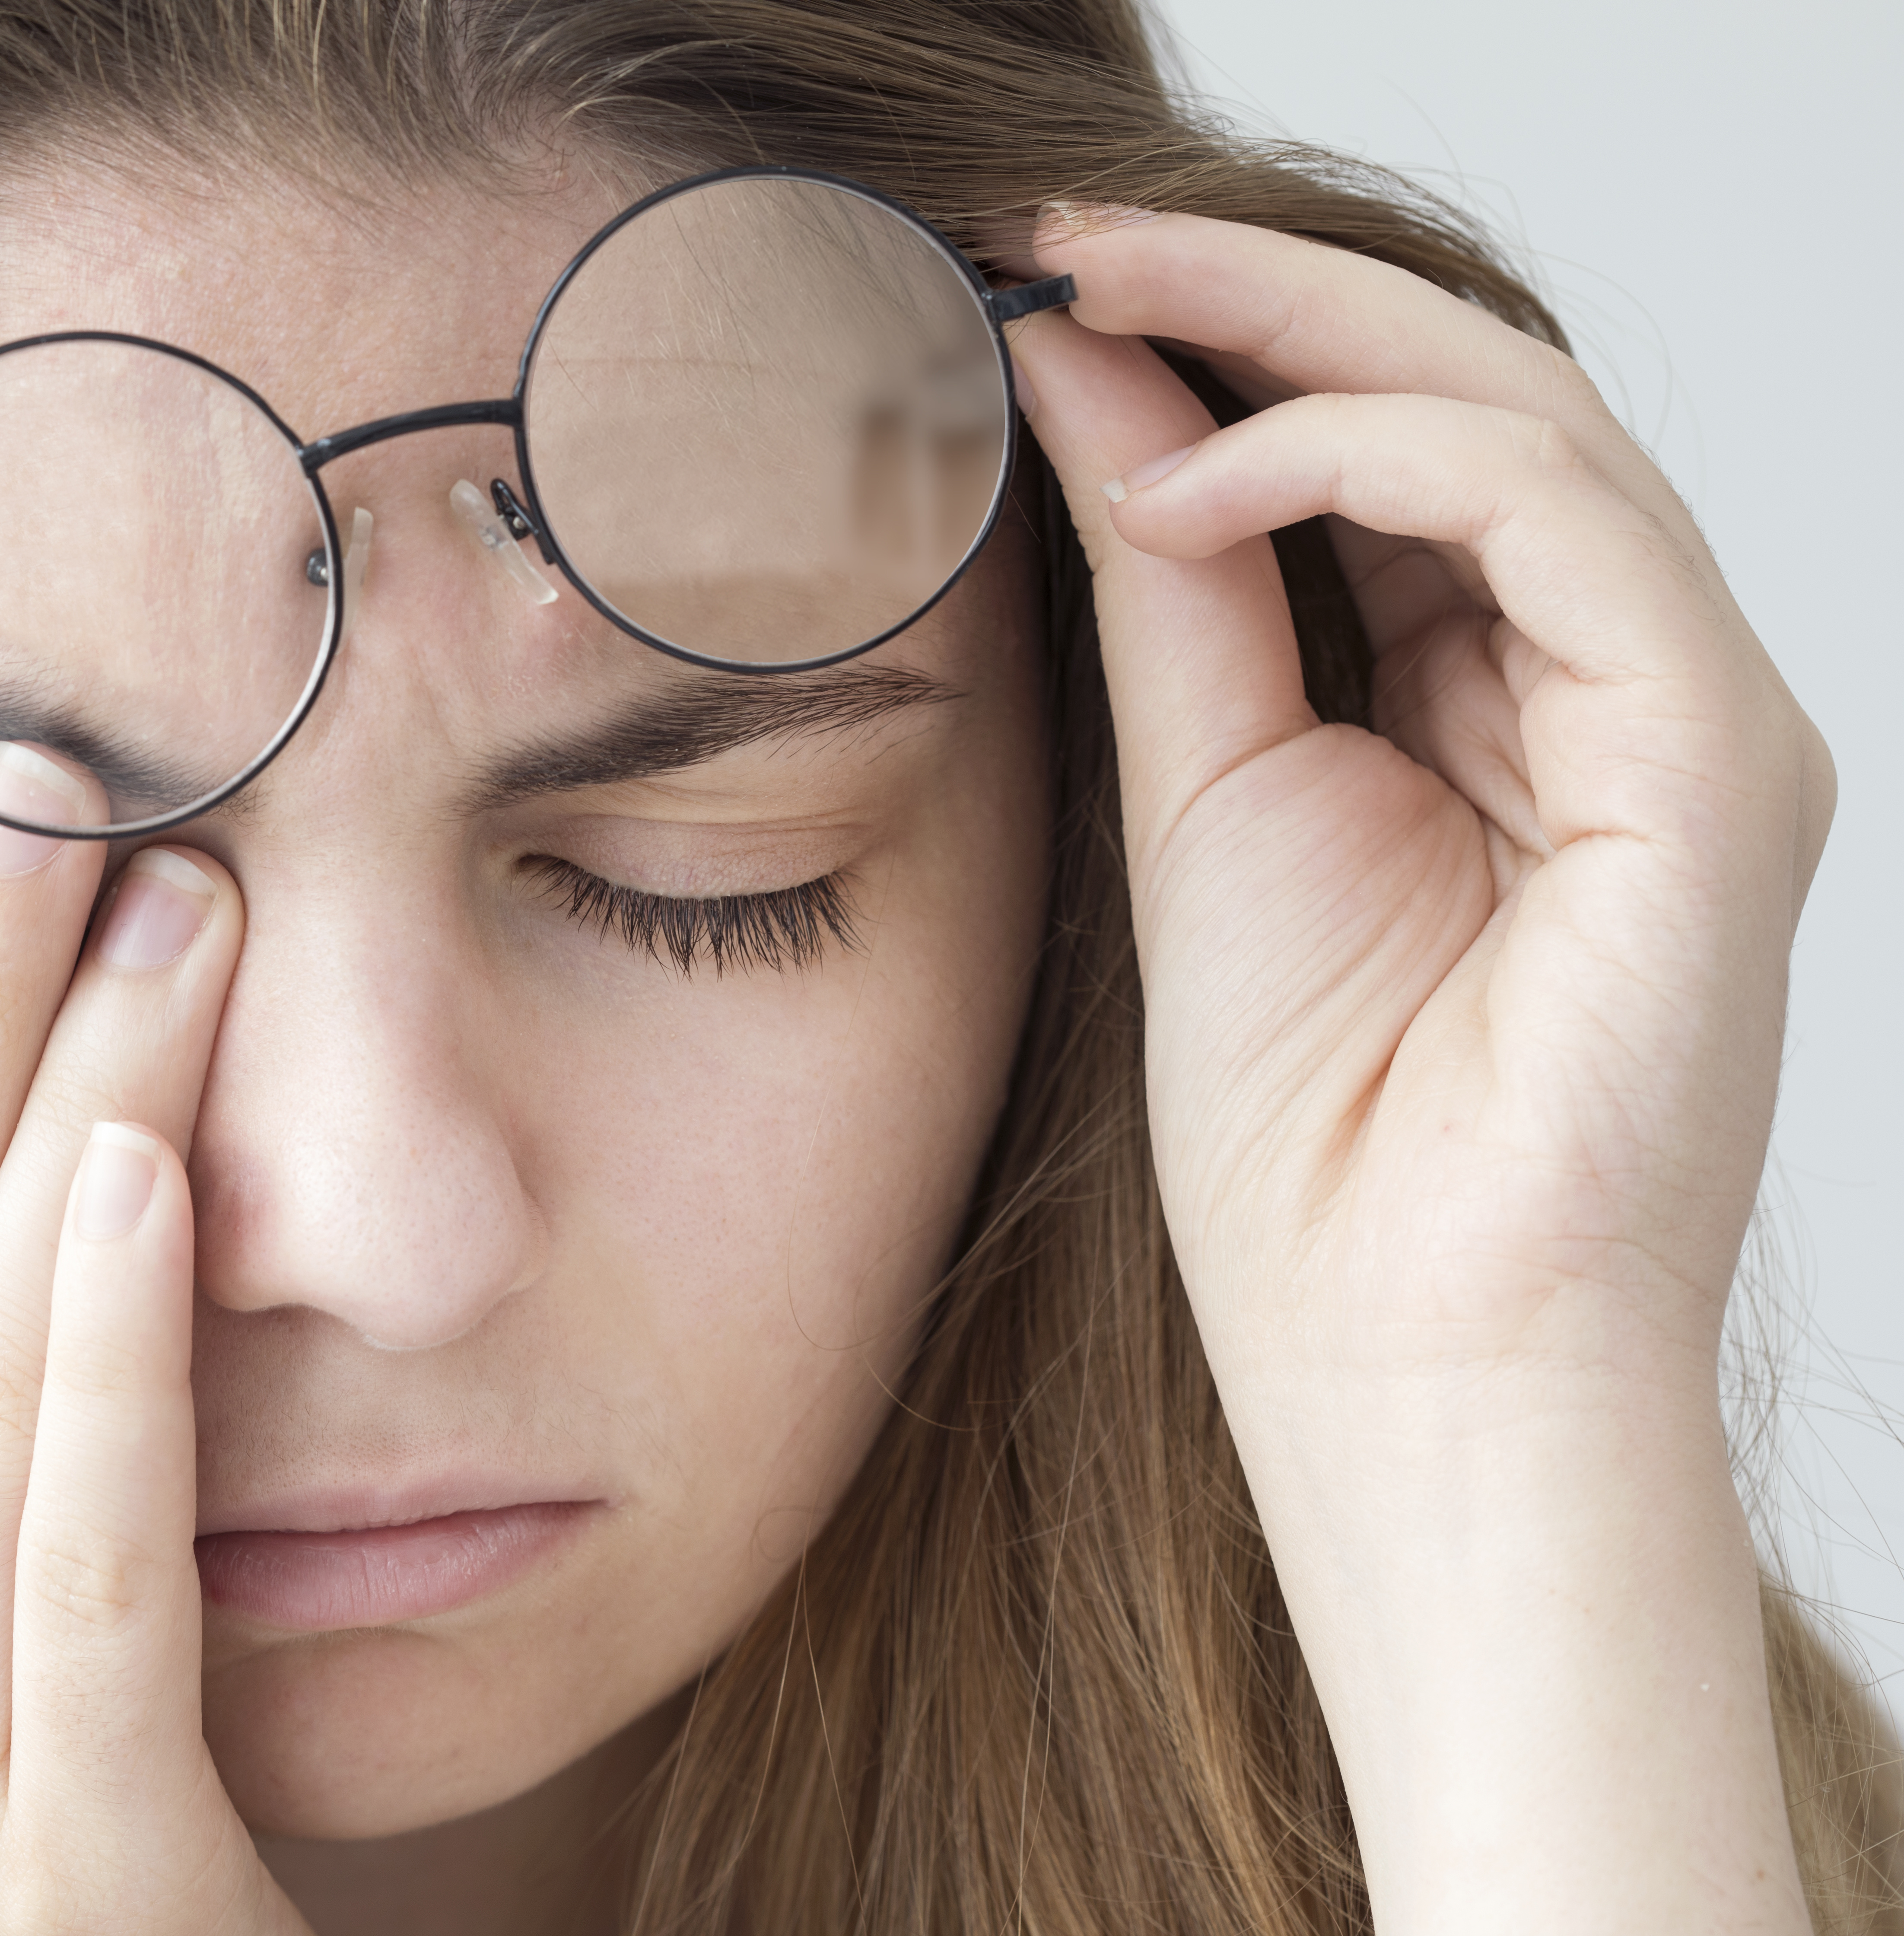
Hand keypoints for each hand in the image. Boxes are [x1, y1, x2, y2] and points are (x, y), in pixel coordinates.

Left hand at [1010, 210, 1830, 1932]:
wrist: (1399, 1361)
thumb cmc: (1306, 1144)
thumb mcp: (1199, 796)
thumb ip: (1167, 586)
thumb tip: (1087, 379)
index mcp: (1506, 710)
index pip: (1389, 459)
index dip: (1231, 347)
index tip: (1052, 283)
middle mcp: (1616, 694)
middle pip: (1464, 401)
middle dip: (1261, 295)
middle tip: (1069, 234)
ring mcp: (1688, 721)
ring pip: (1525, 418)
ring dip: (1303, 335)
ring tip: (1100, 303)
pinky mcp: (1714, 761)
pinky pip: (1557, 521)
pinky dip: (1371, 459)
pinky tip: (1196, 468)